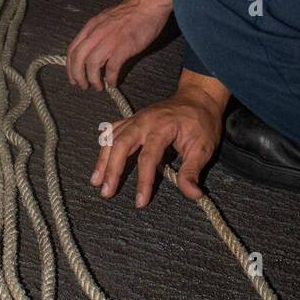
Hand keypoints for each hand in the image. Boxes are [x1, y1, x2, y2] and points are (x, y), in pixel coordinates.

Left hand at [66, 0, 172, 90]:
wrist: (148, 4)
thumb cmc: (131, 11)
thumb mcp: (106, 19)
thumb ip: (97, 32)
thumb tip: (94, 50)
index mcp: (91, 26)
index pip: (72, 50)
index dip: (70, 67)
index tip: (73, 77)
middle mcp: (96, 33)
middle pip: (78, 59)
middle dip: (77, 76)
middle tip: (83, 86)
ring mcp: (109, 40)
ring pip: (91, 65)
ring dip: (92, 79)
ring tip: (98, 87)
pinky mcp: (123, 47)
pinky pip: (112, 68)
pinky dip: (110, 78)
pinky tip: (113, 82)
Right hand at [91, 88, 222, 207]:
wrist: (198, 97)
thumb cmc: (202, 122)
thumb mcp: (203, 147)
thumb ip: (193, 171)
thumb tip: (193, 195)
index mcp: (163, 127)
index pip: (148, 157)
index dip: (143, 180)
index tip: (140, 202)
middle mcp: (145, 120)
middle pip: (121, 144)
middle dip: (112, 169)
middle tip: (106, 192)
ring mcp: (136, 118)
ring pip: (113, 137)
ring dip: (103, 159)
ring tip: (96, 181)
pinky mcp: (133, 118)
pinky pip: (114, 129)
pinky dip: (105, 143)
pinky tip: (100, 159)